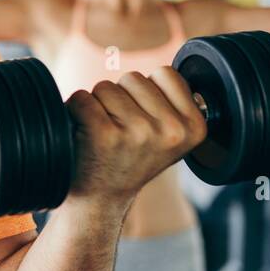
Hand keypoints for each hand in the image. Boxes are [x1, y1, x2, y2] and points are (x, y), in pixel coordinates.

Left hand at [64, 67, 207, 200]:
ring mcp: (138, 133)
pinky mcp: (104, 135)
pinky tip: (84, 136)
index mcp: (195, 128)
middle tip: (120, 133)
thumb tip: (169, 71)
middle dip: (121, 98)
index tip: (144, 122)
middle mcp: (171, 131)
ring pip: (106, 86)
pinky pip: (81, 97)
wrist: (100, 200)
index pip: (166, 73)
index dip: (147, 92)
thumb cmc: (130, 159)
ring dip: (98, 106)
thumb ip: (173, 103)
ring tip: (103, 136)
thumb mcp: (169, 135)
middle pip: (133, 78)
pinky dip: (75, 111)